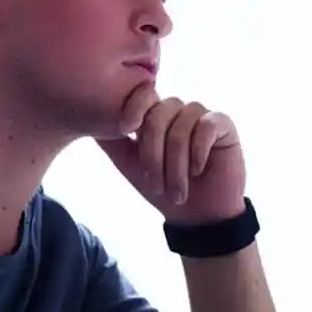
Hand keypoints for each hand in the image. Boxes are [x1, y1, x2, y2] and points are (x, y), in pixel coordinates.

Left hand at [97, 84, 246, 224]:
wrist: (197, 216)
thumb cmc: (162, 190)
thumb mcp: (128, 164)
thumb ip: (111, 141)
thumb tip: (87, 117)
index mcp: (155, 116)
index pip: (142, 94)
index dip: (133, 106)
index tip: (125, 128)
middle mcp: (177, 111)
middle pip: (159, 114)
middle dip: (154, 153)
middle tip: (156, 185)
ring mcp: (201, 116)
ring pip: (182, 124)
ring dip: (176, 162)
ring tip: (177, 190)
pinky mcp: (223, 125)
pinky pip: (207, 126)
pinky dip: (198, 150)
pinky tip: (198, 170)